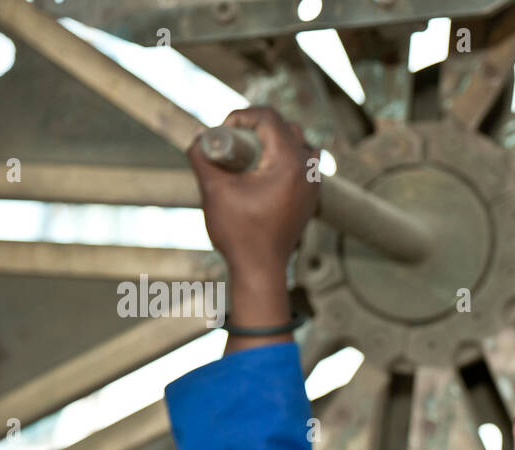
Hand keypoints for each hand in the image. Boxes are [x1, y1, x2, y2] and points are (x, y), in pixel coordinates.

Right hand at [186, 106, 320, 278]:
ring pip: (300, 142)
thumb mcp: (213, 189)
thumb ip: (201, 155)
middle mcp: (308, 169)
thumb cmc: (238, 232)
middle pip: (285, 126)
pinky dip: (287, 157)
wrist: (261, 268)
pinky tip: (264, 169)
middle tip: (234, 142)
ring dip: (275, 140)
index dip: (241, 115)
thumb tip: (200, 135)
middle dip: (257, 126)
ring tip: (250, 155)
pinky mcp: (312, 195)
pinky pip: (305, 162)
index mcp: (289, 163)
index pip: (269, 117)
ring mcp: (314, 183)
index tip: (223, 132)